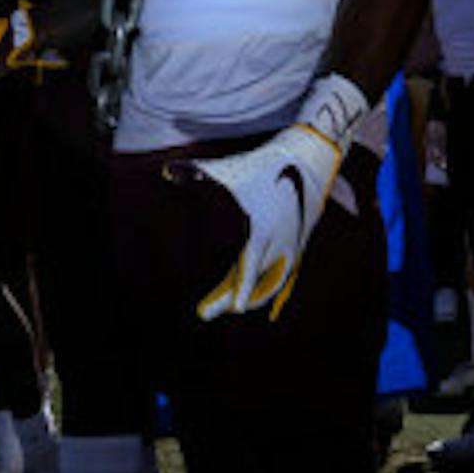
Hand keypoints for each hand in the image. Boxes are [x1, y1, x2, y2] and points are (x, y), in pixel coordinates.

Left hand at [173, 74, 368, 320]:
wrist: (306, 159)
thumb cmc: (263, 165)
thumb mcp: (231, 170)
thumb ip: (198, 171)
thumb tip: (166, 172)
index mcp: (263, 230)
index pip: (250, 267)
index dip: (240, 290)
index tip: (232, 309)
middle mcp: (280, 244)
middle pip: (257, 282)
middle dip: (231, 300)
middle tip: (205, 313)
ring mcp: (292, 247)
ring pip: (273, 284)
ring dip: (252, 298)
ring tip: (225, 308)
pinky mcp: (298, 247)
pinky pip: (288, 278)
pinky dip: (278, 296)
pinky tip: (272, 314)